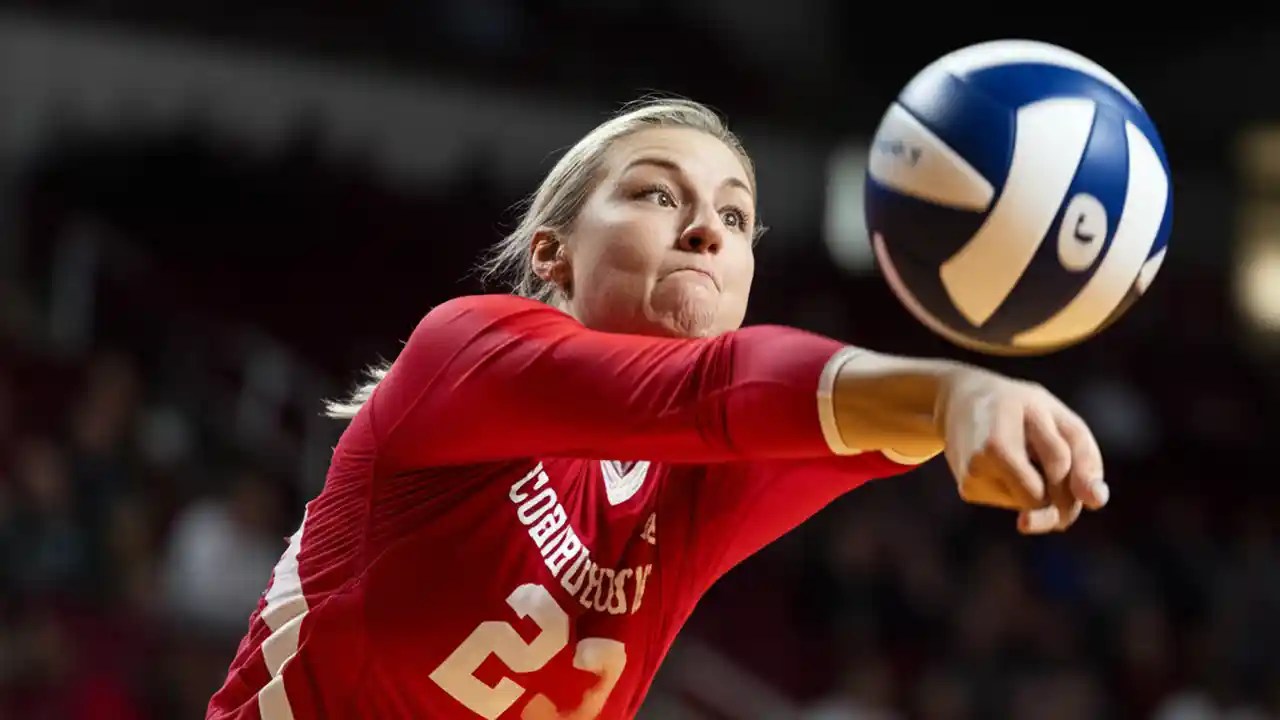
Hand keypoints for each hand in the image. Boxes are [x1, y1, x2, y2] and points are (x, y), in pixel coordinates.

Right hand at [936, 367, 1108, 533]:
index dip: (1073, 465)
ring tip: (1020, 453)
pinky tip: (1006, 464)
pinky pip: (1014, 503)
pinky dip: (1020, 488)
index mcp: (1003, 435)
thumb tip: (1096, 503)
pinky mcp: (968, 490)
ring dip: (1038, 488)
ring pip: (1030, 506)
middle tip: (1048, 460)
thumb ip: (1085, 458)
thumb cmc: (1018, 407)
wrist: (958, 401)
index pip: (1058, 464)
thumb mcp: (1057, 417)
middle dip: (1056, 491)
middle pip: (1040, 499)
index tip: (1068, 457)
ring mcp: (971, 477)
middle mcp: (982, 459)